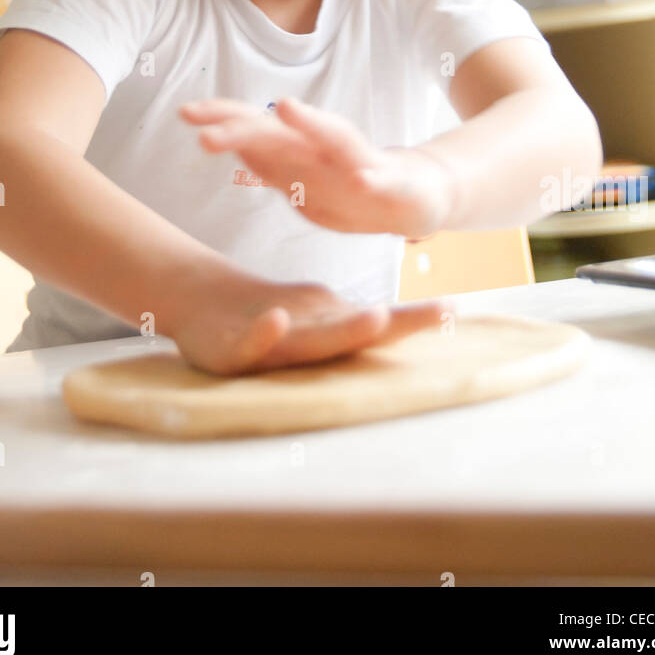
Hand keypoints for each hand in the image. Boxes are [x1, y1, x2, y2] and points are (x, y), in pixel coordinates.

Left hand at [164, 264, 454, 375]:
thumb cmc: (268, 315)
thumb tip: (411, 309)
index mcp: (330, 330)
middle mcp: (309, 341)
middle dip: (395, 327)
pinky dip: (265, 333)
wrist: (201, 304)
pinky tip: (278, 318)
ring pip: (311, 340)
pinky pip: (250, 340)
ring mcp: (272, 343)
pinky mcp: (232, 350)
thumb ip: (350, 318)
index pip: (378, 324)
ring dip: (342, 333)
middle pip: (355, 335)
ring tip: (377, 317)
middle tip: (440, 313)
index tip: (454, 307)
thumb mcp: (312, 313)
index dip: (415, 320)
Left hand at [179, 96, 452, 238]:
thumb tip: (233, 150)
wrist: (419, 193)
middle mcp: (324, 148)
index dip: (222, 118)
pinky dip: (371, 178)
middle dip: (244, 129)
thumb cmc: (352, 184)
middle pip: (281, 132)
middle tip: (204, 132)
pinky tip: (362, 178)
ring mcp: (358, 162)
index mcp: (300, 150)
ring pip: (333, 139)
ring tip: (287, 109)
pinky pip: (380, 180)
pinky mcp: (392, 181)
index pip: (255, 128)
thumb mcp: (302, 181)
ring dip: (311, 124)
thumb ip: (270, 165)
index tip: (185, 112)